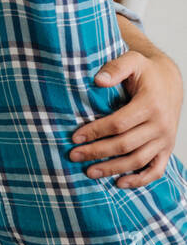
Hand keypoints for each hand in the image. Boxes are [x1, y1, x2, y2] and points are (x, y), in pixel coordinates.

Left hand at [70, 50, 183, 187]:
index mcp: (151, 104)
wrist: (171, 81)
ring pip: (138, 160)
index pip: (119, 124)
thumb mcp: (132, 61)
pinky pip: (156, 169)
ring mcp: (165, 139)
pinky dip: (140, 180)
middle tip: (73, 156)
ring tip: (89, 172)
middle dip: (97, 152)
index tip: (74, 137)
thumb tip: (98, 80)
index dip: (95, 132)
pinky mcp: (167, 148)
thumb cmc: (145, 72)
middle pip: (125, 145)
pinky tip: (120, 183)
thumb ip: (115, 68)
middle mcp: (161, 124)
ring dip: (113, 169)